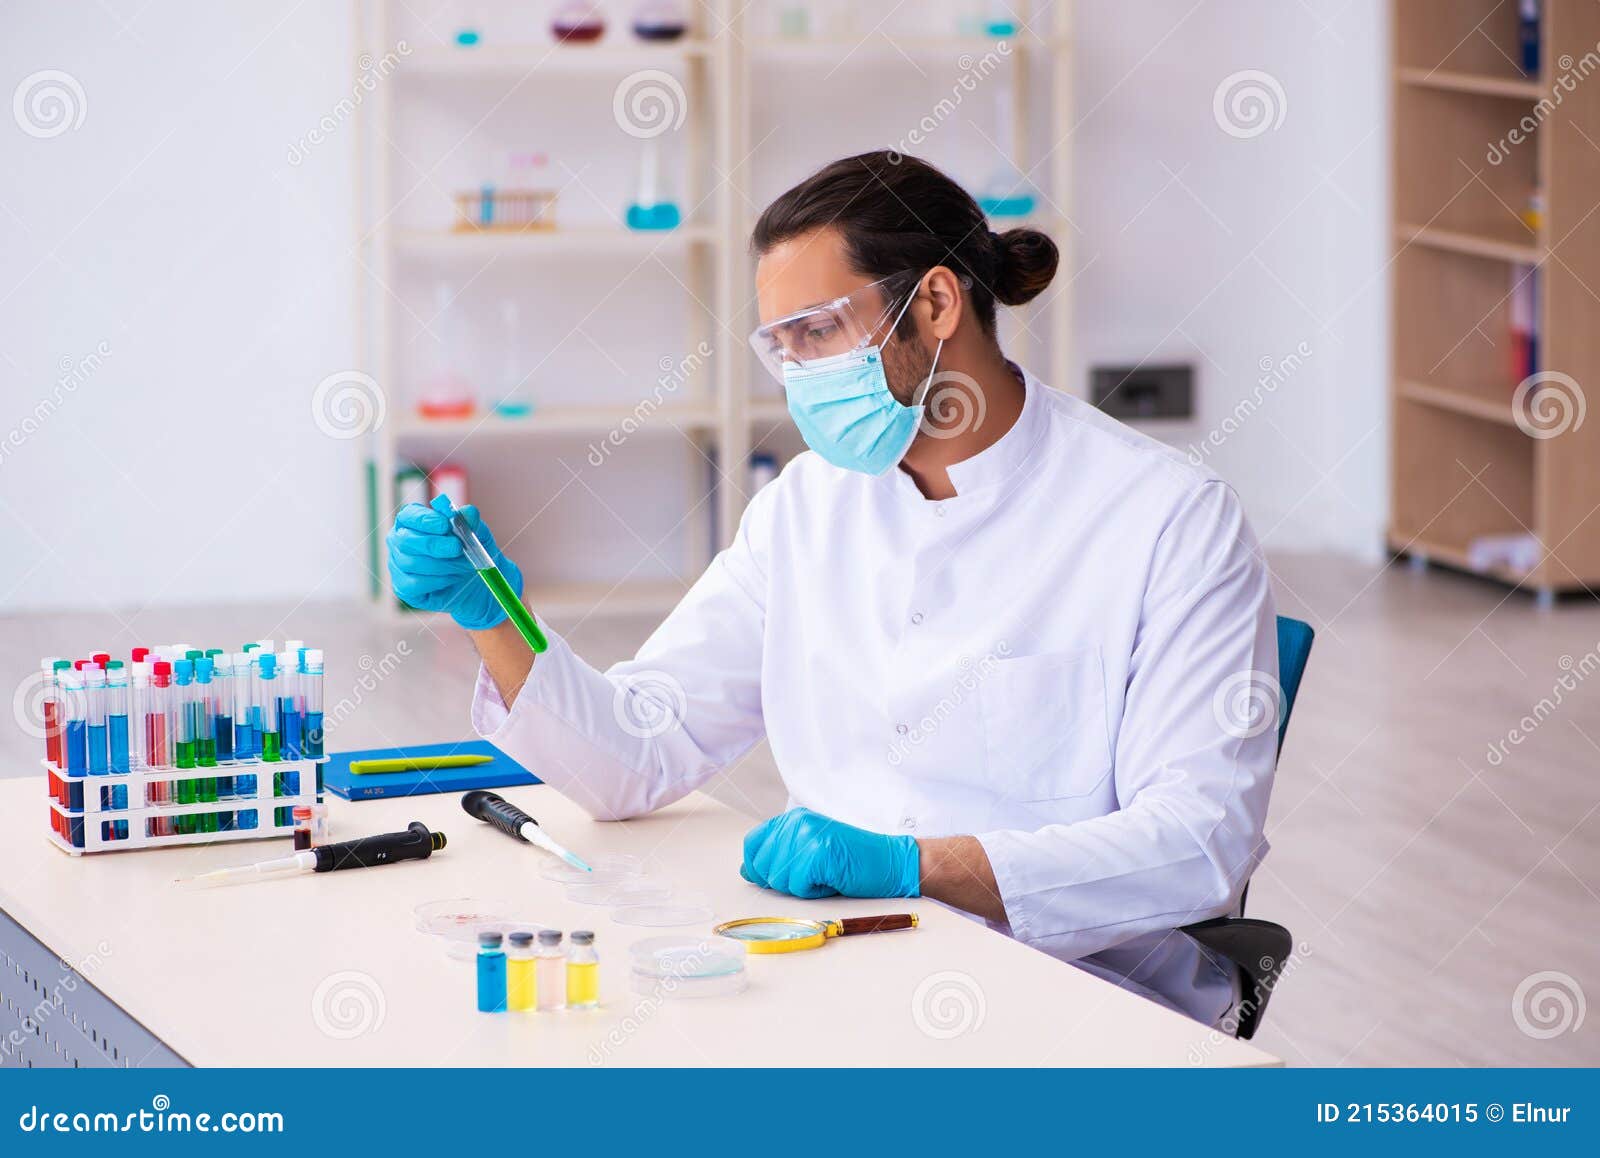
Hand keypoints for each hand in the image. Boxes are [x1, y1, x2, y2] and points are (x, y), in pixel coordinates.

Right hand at [386, 495, 523, 630]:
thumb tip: (469, 512)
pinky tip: (452, 578)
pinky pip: (415, 584)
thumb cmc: (469, 552)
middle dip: (433, 544)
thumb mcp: (477, 535)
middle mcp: (399, 540)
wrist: (474, 584)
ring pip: (412, 563)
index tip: (445, 524)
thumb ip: (471, 523)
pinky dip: (438, 581)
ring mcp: (398, 564)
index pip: (409, 515)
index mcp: (413, 520)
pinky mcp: (403, 587)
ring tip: (463, 566)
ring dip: (442, 565)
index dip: (424, 519)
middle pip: (406, 540)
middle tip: (457, 547)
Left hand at [740, 807, 919, 899]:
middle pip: (762, 866)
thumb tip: (747, 870)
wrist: (890, 861)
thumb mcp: (810, 851)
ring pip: (778, 879)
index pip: (753, 843)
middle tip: (812, 875)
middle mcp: (797, 822)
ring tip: (825, 875)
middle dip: (783, 881)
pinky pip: (798, 887)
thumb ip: (780, 856)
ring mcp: (807, 836)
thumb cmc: (851, 860)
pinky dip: (814, 892)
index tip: (775, 877)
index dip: (757, 867)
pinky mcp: (817, 853)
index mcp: (793, 818)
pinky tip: (832, 880)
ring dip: (801, 887)